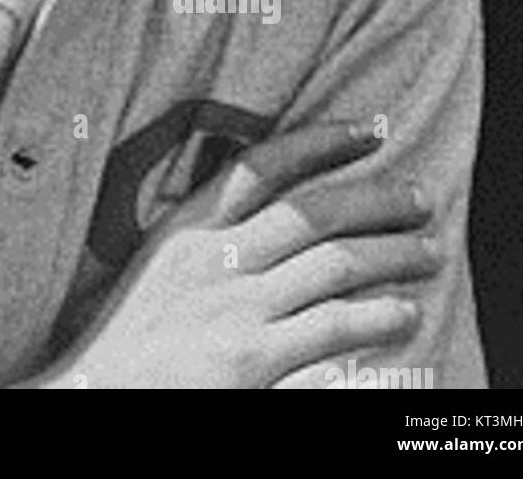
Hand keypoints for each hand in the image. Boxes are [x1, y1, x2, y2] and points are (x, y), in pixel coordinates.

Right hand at [39, 122, 438, 388]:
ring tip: (427, 252)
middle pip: (313, 211)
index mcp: (186, 226)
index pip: (262, 165)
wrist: (95, 393)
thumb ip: (209, 237)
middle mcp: (214, 255)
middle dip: (377, 199)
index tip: (367, 129)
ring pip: (334, 265)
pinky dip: (376, 317)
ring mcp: (234, 305)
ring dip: (392, 255)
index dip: (321, 141)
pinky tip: (403, 313)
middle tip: (420, 197)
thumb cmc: (129, 336)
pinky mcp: (250, 357)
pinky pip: (331, 327)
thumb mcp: (159, 266)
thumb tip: (275, 221)